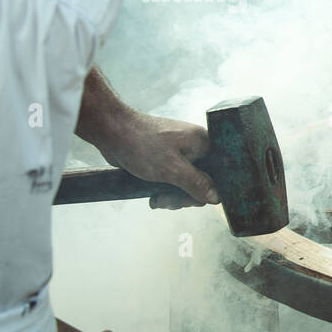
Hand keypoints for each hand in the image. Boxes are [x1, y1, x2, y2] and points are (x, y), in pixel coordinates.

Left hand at [100, 112, 217, 208]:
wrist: (111, 131)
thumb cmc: (141, 144)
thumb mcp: (171, 169)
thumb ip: (196, 184)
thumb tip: (216, 198)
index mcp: (204, 143)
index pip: (220, 174)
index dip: (208, 191)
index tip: (190, 199)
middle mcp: (196, 147)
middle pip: (204, 182)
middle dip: (185, 196)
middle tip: (167, 200)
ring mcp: (182, 153)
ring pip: (188, 184)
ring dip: (173, 196)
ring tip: (157, 199)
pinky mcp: (168, 159)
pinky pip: (176, 181)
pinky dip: (166, 191)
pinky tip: (153, 195)